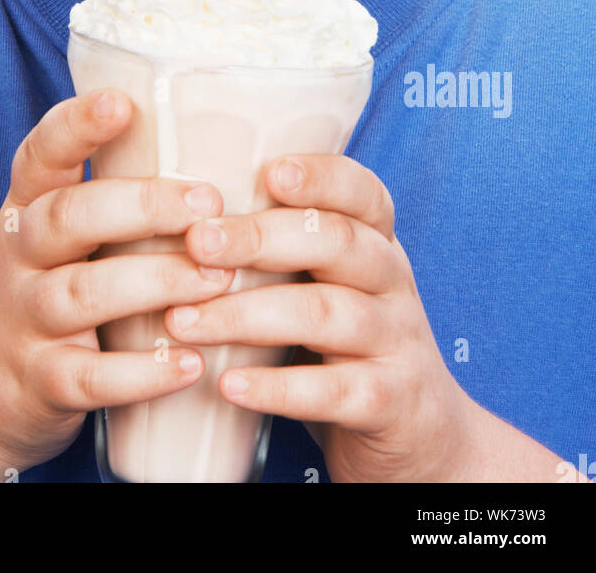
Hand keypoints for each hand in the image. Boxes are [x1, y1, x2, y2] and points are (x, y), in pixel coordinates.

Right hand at [0, 89, 231, 476]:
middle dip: (143, 205)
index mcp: (25, 210)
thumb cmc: (29, 293)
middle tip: (209, 202)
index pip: (40, 155)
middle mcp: (19, 258)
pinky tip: (191, 363)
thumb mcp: (43, 236)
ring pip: (84, 294)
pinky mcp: (39, 384)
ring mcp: (24, 322)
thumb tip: (208, 144)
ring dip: (157, 282)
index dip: (77, 126)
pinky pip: (90, 378)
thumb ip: (101, 197)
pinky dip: (142, 373)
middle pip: (70, 217)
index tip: (121, 102)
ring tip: (218, 278)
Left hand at [164, 153, 473, 482]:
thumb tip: (183, 207)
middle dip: (261, 238)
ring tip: (185, 322)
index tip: (270, 172)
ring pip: (327, 314)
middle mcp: (393, 282)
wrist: (421, 432)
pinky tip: (229, 384)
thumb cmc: (348, 341)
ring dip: (248, 315)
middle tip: (197, 242)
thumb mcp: (330, 282)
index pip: (362, 192)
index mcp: (376, 242)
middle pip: (337, 243)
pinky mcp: (388, 403)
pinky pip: (334, 391)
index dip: (322, 177)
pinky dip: (279, 388)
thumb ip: (282, 246)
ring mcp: (396, 342)